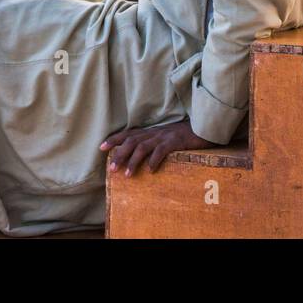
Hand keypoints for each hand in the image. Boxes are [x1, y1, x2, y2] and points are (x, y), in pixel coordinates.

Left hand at [99, 119, 213, 176]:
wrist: (201, 127)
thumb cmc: (181, 137)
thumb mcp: (163, 138)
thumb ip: (150, 143)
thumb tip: (136, 157)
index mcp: (150, 132)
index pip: (127, 134)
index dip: (114, 139)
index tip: (101, 147)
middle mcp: (154, 133)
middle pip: (131, 141)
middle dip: (119, 154)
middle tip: (111, 168)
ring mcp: (164, 136)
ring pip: (143, 147)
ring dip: (133, 161)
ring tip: (127, 175)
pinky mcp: (175, 142)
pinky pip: (162, 150)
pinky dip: (154, 160)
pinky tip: (150, 170)